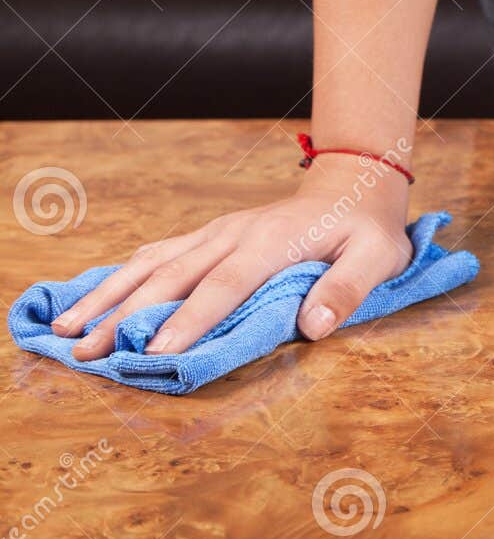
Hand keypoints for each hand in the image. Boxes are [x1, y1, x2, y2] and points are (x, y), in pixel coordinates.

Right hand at [53, 159, 412, 359]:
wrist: (355, 184)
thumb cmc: (367, 228)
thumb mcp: (378, 256)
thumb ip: (347, 289)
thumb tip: (313, 326)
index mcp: (272, 241)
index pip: (225, 284)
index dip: (191, 318)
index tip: (158, 351)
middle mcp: (234, 233)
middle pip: (172, 276)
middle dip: (127, 316)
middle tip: (89, 354)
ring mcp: (216, 232)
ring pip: (153, 263)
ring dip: (110, 296)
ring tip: (70, 331)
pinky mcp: (208, 236)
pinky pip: (158, 253)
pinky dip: (121, 276)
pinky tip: (94, 299)